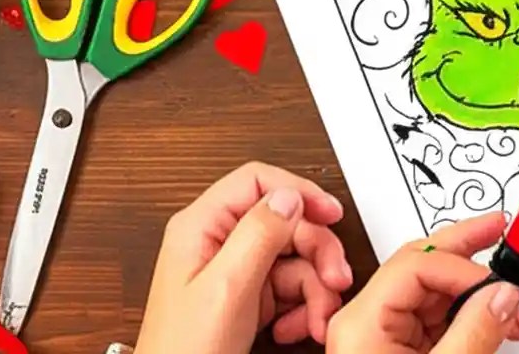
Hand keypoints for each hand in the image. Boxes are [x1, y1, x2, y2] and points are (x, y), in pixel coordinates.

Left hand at [135, 162, 352, 352]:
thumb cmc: (183, 351)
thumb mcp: (226, 289)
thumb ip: (258, 235)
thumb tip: (289, 196)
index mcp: (201, 227)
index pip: (257, 182)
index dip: (298, 192)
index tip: (330, 213)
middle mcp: (217, 242)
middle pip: (285, 222)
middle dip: (317, 252)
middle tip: (335, 279)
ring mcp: (234, 270)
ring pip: (294, 258)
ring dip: (315, 289)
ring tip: (317, 318)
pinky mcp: (247, 297)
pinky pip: (290, 288)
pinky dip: (302, 308)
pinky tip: (296, 329)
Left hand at [327, 212, 518, 353]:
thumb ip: (473, 334)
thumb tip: (502, 295)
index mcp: (361, 321)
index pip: (417, 264)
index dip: (466, 269)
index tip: (500, 288)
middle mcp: (365, 322)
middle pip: (420, 263)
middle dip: (465, 248)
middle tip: (500, 227)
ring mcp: (379, 336)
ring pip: (432, 289)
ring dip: (473, 287)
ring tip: (508, 290)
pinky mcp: (395, 350)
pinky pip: (434, 317)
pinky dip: (466, 312)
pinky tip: (490, 313)